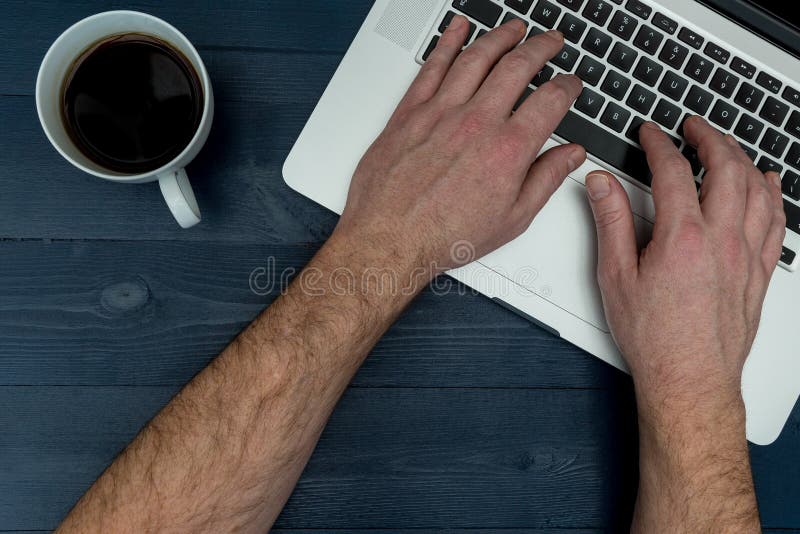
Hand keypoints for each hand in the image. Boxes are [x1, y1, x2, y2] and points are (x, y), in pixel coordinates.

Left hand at [333, 17, 584, 276]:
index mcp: (508, 149)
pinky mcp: (410, 113)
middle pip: (517, 66)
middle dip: (541, 47)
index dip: (567, 86)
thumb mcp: (511, 219)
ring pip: (476, 58)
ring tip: (515, 28)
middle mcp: (476, 123)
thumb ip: (546, 180)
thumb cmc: (444, 237)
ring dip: (500, 37)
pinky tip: (458, 28)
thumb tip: (570, 155)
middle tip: (551, 40)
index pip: (550, 100)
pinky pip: (432, 66)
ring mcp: (441, 113)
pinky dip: (448, 42)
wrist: (390, 240)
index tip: (571, 83)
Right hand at [586, 117, 784, 411]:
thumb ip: (610, 222)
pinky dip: (773, 194)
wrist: (689, 379)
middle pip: (726, 169)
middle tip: (694, 126)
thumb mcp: (616, 277)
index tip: (650, 133)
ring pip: (756, 189)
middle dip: (710, 138)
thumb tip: (601, 184)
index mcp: (683, 238)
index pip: (674, 171)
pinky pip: (775, 221)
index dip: (659, 144)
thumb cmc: (654, 337)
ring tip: (727, 145)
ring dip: (742, 158)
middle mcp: (722, 241)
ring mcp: (746, 256)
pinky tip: (768, 184)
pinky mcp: (758, 273)